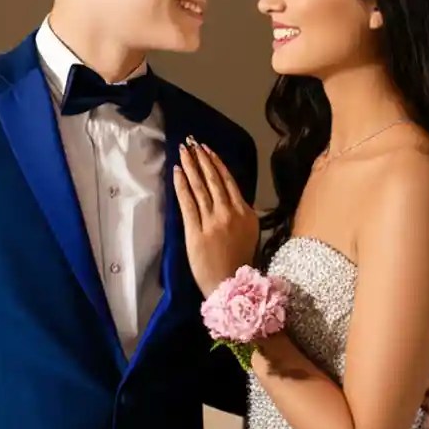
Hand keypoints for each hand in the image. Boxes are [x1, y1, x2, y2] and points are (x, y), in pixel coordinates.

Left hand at [173, 137, 259, 295]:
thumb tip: (237, 200)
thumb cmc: (240, 263)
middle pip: (213, 179)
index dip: (217, 163)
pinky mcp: (196, 231)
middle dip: (201, 159)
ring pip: (200, 187)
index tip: (208, 150)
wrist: (231, 286)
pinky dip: (182, 185)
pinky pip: (188, 202)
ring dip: (191, 166)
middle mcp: (230, 213)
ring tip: (184, 151)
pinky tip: (177, 172)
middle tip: (192, 142)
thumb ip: (244, 215)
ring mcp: (212, 221)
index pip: (229, 182)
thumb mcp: (251, 235)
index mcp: (246, 213)